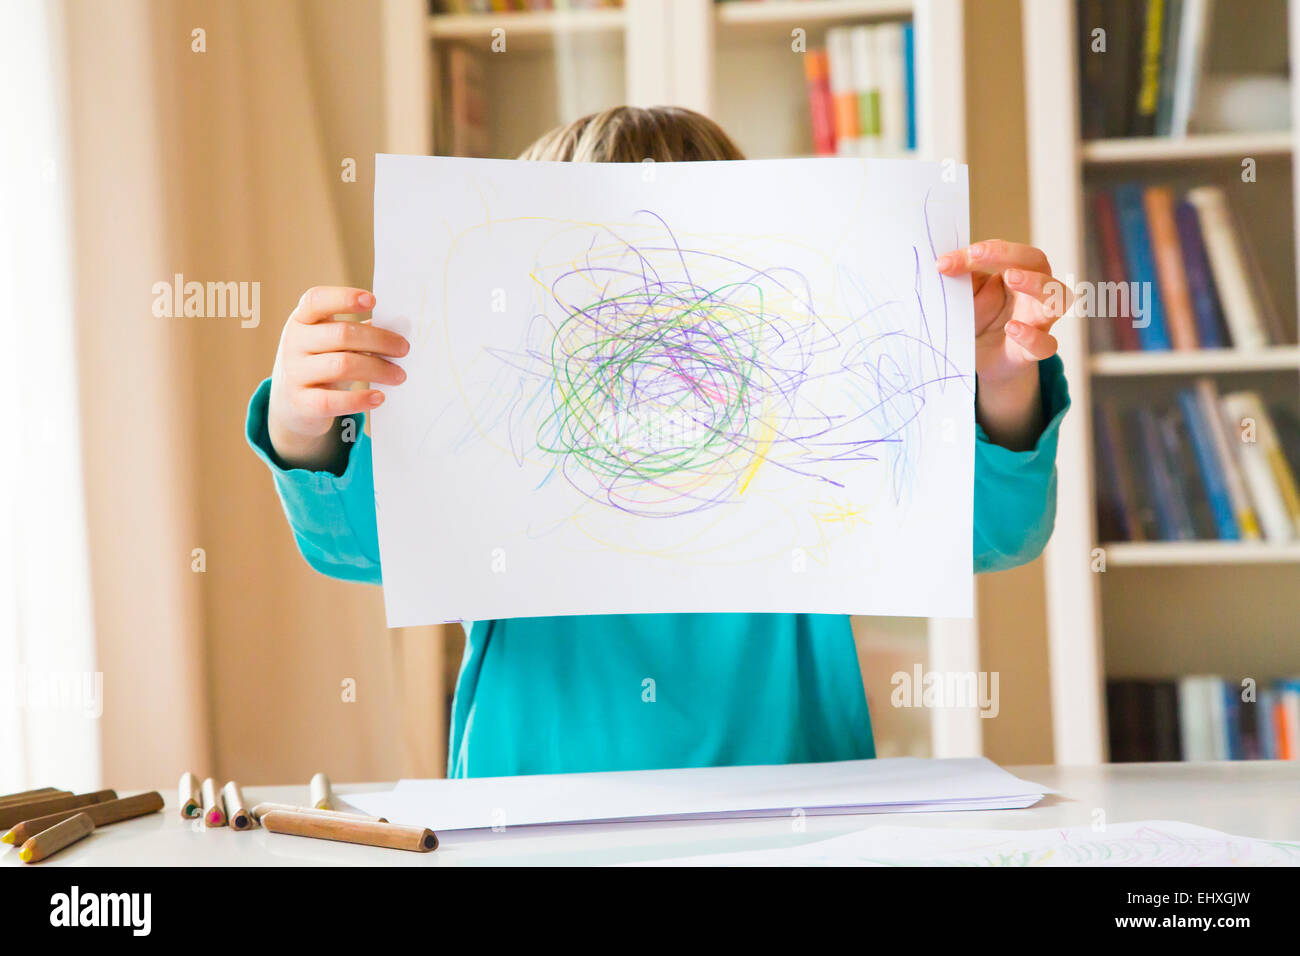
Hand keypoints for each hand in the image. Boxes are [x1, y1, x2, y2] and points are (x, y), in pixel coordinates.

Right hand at [267, 286, 408, 470]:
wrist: (293, 402)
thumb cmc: (322, 362)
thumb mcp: (332, 341)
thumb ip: (359, 331)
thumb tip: (398, 329)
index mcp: (302, 320)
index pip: (316, 300)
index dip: (343, 298)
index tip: (373, 300)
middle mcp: (294, 342)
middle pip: (341, 334)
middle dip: (379, 340)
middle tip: (404, 349)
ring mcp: (294, 373)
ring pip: (341, 366)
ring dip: (377, 369)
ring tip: (399, 375)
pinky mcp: (300, 402)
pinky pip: (332, 401)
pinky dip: (359, 399)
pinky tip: (379, 397)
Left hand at [936, 240, 1070, 449]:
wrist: (984, 360)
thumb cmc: (981, 319)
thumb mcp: (968, 296)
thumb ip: (963, 278)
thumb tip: (945, 264)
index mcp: (1020, 273)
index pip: (1012, 253)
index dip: (985, 251)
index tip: (946, 262)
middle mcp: (1034, 294)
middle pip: (1040, 263)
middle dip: (1012, 255)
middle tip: (978, 254)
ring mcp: (1039, 322)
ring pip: (1058, 299)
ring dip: (1037, 284)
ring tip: (1011, 278)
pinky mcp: (1033, 351)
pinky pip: (1046, 344)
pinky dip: (1032, 336)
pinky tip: (1012, 328)